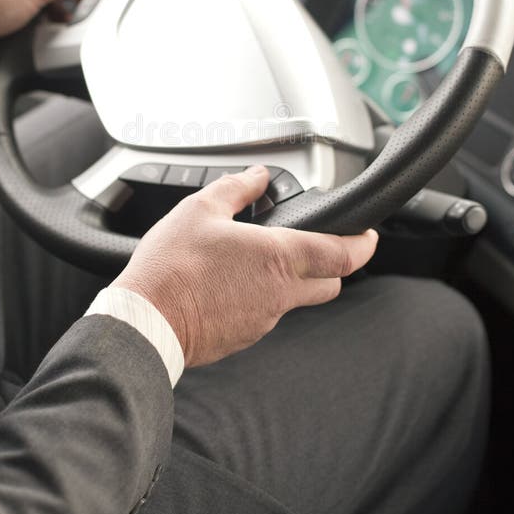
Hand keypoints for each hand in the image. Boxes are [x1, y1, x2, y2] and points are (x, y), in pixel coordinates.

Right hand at [113, 166, 377, 366]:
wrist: (145, 322)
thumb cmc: (170, 267)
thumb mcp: (201, 209)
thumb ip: (236, 189)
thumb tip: (256, 176)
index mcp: (279, 258)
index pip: (343, 255)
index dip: (363, 244)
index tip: (368, 235)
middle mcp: (280, 293)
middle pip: (330, 283)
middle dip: (332, 264)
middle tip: (318, 245)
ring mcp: (264, 320)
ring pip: (296, 299)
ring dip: (290, 280)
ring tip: (256, 259)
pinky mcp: (244, 337)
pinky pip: (266, 314)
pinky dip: (261, 297)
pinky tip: (231, 284)